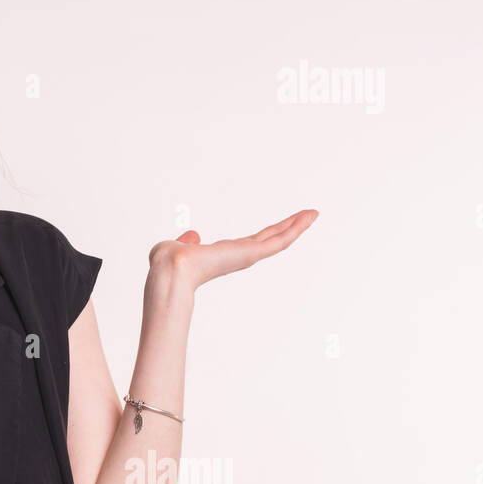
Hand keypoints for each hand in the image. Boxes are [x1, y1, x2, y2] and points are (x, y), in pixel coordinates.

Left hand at [148, 209, 318, 291]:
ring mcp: (248, 256)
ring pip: (279, 240)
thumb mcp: (177, 246)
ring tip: (313, 213)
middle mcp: (238, 256)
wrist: (171, 270)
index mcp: (223, 255)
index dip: (266, 234)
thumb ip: (187, 241)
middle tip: (307, 216)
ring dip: (297, 226)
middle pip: (270, 239)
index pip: (250, 242)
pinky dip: (295, 228)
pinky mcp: (252, 253)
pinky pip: (279, 240)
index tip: (278, 227)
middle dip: (288, 228)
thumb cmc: (168, 262)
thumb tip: (192, 236)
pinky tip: (308, 217)